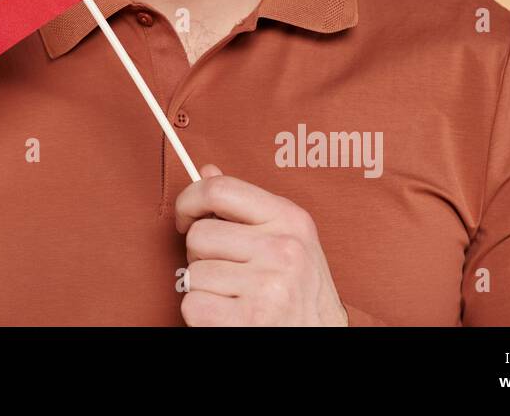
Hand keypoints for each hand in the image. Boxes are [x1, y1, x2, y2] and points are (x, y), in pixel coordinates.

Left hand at [174, 163, 347, 325]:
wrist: (323, 339)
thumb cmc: (300, 291)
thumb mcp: (287, 238)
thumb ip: (246, 207)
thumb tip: (207, 171)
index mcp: (290, 219)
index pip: (220, 189)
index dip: (189, 200)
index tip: (186, 218)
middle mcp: (283, 249)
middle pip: (199, 235)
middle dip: (200, 256)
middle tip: (225, 272)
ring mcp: (268, 286)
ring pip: (193, 273)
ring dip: (204, 289)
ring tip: (234, 296)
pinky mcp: (250, 320)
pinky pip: (192, 305)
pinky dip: (201, 315)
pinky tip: (229, 315)